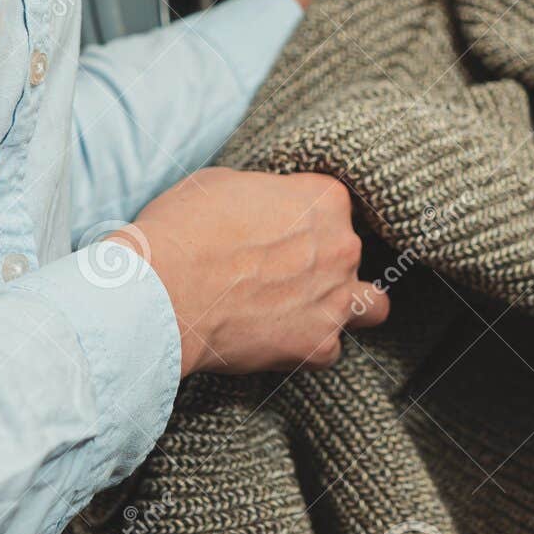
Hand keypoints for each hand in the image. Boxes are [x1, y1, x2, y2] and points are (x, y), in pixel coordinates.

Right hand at [109, 168, 388, 375]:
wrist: (164, 292)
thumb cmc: (183, 231)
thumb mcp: (220, 184)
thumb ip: (261, 194)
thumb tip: (261, 204)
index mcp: (323, 199)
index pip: (334, 204)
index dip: (304, 217)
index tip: (281, 230)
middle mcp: (342, 246)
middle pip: (349, 252)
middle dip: (323, 261)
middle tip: (281, 272)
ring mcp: (336, 299)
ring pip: (369, 305)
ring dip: (346, 306)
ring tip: (310, 310)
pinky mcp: (318, 345)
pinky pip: (328, 349)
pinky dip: (307, 348)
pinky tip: (278, 342)